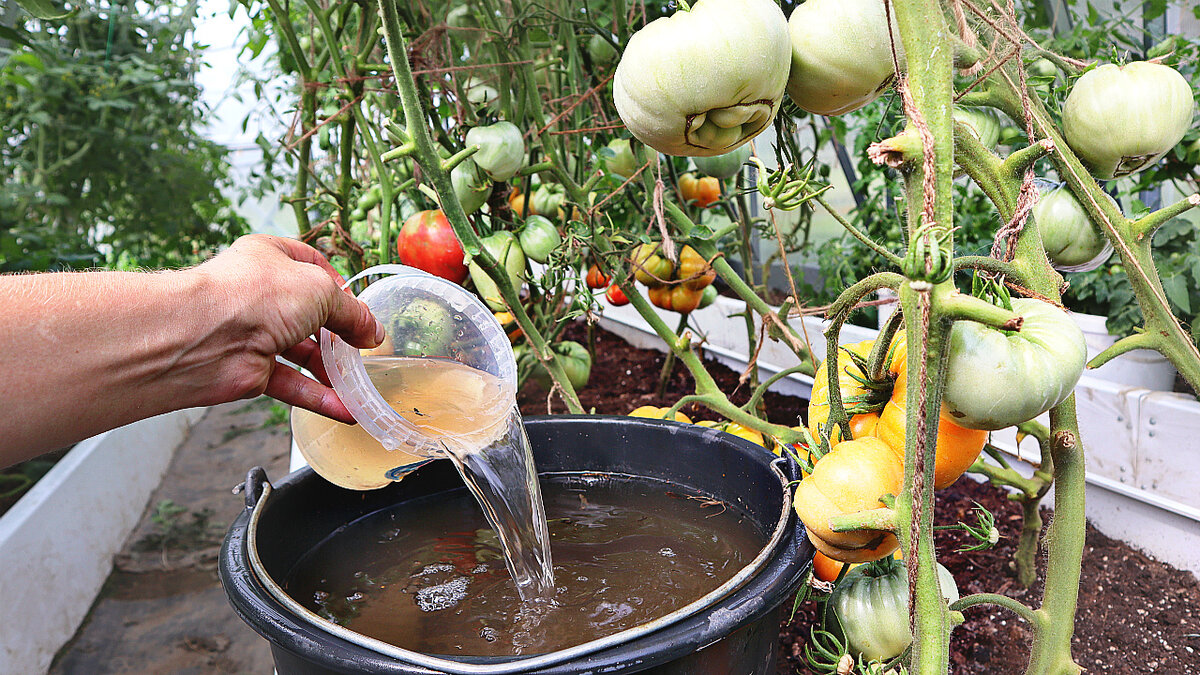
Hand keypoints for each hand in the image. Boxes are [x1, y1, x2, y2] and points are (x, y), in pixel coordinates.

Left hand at [189, 234, 383, 422]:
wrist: (201, 337)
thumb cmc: (254, 295)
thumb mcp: (320, 291)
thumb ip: (351, 312)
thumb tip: (372, 331)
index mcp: (272, 259)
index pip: (313, 267)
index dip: (339, 287)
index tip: (359, 309)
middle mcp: (261, 295)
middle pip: (310, 315)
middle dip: (339, 334)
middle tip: (365, 350)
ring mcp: (255, 333)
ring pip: (301, 354)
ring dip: (332, 371)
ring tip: (360, 384)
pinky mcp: (252, 370)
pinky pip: (292, 384)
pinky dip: (318, 398)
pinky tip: (345, 409)